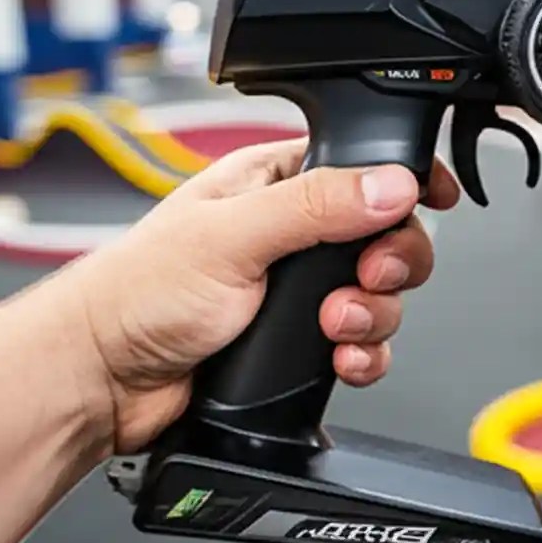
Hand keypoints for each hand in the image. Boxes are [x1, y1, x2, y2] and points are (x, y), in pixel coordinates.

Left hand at [73, 138, 459, 452]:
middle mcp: (294, 231)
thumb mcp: (232, 236)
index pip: (363, 163)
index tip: (437, 197)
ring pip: (381, 295)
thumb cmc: (138, 292)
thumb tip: (390, 184)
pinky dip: (364, 355)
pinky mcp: (301, 340)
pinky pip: (363, 343)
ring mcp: (298, 288)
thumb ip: (316, 207)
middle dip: (391, 262)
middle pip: (387, 234)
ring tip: (334, 325)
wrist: (105, 380)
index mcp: (276, 182)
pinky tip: (341, 359)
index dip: (406, 178)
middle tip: (368, 276)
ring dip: (373, 315)